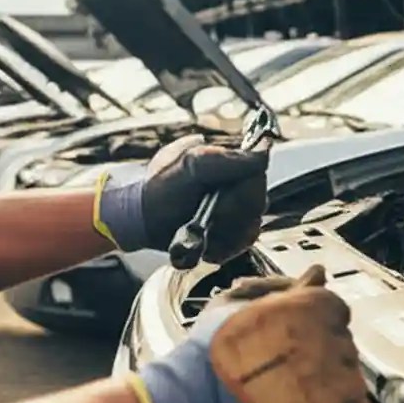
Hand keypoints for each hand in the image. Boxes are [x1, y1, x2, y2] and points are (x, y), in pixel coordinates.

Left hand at [93, 135, 267, 260]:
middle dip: (231, 216)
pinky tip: (205, 245)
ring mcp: (234, 210)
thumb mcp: (188, 167)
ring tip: (202, 232)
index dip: (244, 193)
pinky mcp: (229, 233)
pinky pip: (241, 244)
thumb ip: (224, 160)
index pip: (258, 176)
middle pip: (256, 204)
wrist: (140, 221)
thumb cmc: (159, 189)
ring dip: (225, 235)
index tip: (222, 201)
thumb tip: (262, 154)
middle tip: (207, 216)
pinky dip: (223, 249)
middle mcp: (235, 184)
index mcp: (229, 161)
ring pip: (250, 227)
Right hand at [131, 265, 373, 402]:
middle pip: (342, 342)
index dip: (312, 324)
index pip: (334, 308)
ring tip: (290, 396)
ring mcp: (339, 382)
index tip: (291, 341)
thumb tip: (317, 273)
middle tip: (284, 370)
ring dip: (330, 384)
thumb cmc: (206, 356)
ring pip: (351, 377)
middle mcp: (331, 340)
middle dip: (319, 353)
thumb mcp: (236, 305)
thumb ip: (284, 286)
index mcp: (310, 306)